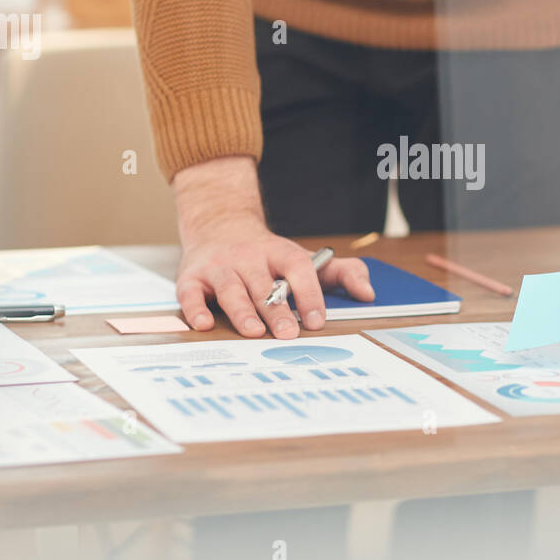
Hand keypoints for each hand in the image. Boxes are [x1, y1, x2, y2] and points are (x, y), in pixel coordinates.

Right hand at [171, 156, 374, 337]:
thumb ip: (341, 273)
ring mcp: (220, 266)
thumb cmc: (268, 256)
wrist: (220, 225)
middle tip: (288, 334)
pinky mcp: (192, 276)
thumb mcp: (305, 259)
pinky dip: (195, 308)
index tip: (318, 320)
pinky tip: (204, 324)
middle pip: (264, 283)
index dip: (309, 294)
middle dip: (276, 310)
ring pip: (231, 288)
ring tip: (253, 332)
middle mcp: (249, 257)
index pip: (298, 269)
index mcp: (280, 252)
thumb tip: (367, 293)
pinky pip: (191, 292)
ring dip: (241, 311)